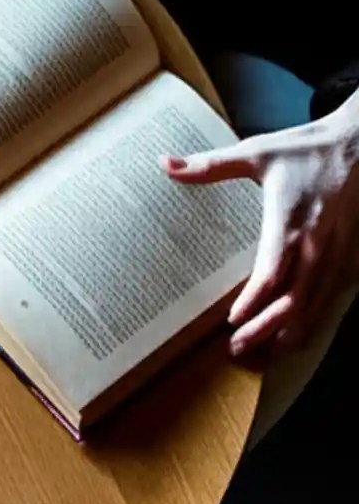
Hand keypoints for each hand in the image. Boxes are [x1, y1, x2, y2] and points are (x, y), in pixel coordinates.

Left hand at [162, 100, 358, 355]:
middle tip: (237, 348)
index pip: (273, 271)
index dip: (254, 301)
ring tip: (262, 354)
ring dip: (290, 332)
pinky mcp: (347, 256)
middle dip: (267, 328)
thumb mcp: (256, 153)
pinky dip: (313, 321)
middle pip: (295, 299)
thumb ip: (210, 165)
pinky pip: (332, 297)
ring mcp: (336, 253)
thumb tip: (164, 163)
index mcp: (290, 221)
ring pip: (317, 304)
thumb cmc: (305, 149)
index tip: (232, 321)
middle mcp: (317, 243)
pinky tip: (295, 338)